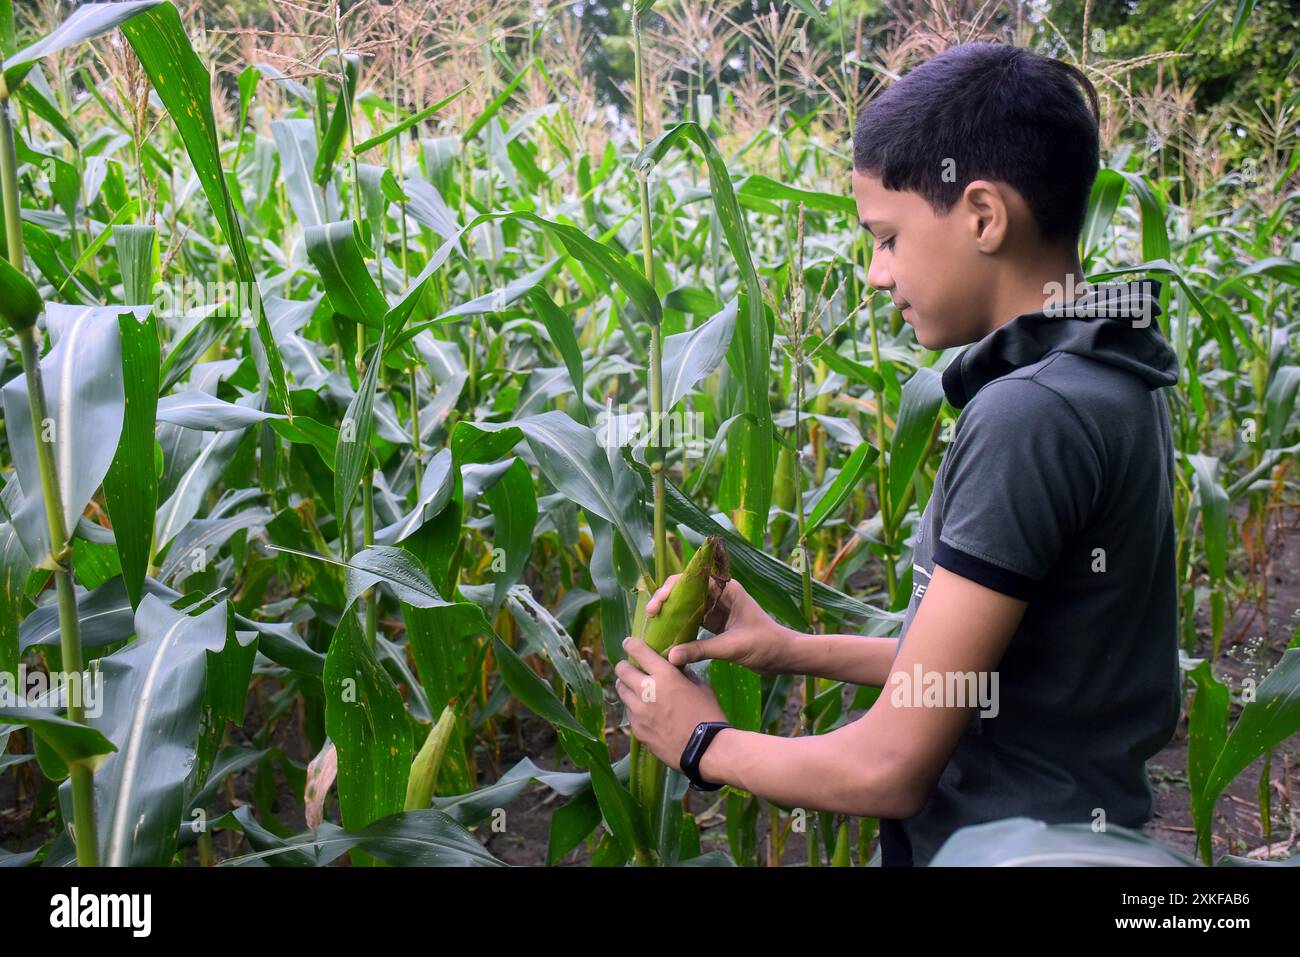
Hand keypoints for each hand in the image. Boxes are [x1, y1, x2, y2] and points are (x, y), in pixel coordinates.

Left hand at [614, 637, 726, 769]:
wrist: (706, 749)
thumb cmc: (709, 714)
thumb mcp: (701, 687)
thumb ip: (684, 674)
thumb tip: (676, 668)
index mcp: (664, 675)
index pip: (638, 651)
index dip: (631, 644)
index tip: (628, 643)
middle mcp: (646, 690)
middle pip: (622, 671)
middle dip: (624, 667)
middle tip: (629, 668)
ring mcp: (639, 712)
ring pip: (621, 692)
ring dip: (626, 687)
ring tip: (634, 689)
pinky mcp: (637, 730)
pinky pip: (629, 713)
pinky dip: (634, 708)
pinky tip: (644, 712)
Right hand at [646, 574, 794, 676]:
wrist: (783, 656)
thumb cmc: (765, 644)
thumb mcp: (732, 647)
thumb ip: (701, 650)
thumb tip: (670, 656)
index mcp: (726, 589)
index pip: (690, 581)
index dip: (669, 590)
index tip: (656, 607)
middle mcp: (719, 594)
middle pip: (685, 591)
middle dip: (665, 600)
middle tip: (650, 617)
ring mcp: (716, 608)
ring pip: (686, 606)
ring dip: (671, 613)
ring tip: (654, 626)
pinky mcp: (715, 623)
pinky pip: (692, 620)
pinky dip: (680, 626)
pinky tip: (667, 636)